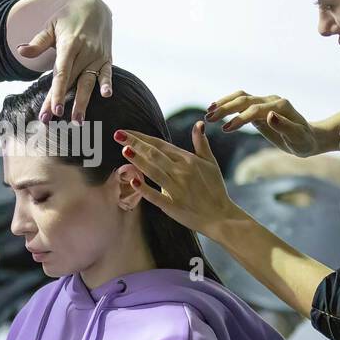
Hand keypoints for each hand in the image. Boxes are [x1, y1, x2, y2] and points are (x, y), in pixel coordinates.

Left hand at [16, 0, 112, 122]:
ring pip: (88, 82)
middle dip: (62, 102)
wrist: (93, 4)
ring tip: (78, 120)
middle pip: (71, 81)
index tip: (52, 109)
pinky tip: (107, 95)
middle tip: (52, 120)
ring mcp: (97, 55)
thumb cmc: (67, 17)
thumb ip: (38, 42)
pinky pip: (107, 72)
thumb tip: (21, 51)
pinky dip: (107, 83)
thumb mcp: (50, 25)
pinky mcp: (106, 58)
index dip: (57, 92)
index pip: (61, 73)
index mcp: (69, 45)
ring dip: (83, 101)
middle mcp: (84, 52)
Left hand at [114, 122, 242, 240]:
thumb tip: (198, 123)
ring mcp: (176, 189)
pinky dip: (145, 188)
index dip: (141, 137)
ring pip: (153, 171)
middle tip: (118, 134)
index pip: (160, 144)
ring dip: (138, 160)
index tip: (126, 131)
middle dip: (135, 143)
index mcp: (188, 160)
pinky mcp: (173, 206)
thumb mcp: (210, 163)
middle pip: (154, 154)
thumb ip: (202, 143)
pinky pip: (156, 196)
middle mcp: (181, 172)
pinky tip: (133, 181)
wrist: (221, 216)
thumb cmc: (215, 189)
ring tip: (124, 150)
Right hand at [204, 92, 321, 156]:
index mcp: (280, 106)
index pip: (255, 109)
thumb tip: (270, 115)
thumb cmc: (304, 141)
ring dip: (224, 103)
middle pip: (245, 99)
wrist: (308, 138)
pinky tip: (215, 110)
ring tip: (209, 113)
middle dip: (226, 108)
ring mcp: (265, 102)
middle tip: (210, 118)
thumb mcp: (298, 138)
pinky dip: (228, 104)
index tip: (225, 129)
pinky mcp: (259, 108)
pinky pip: (241, 103)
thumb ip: (285, 127)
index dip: (240, 118)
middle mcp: (271, 100)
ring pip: (241, 97)